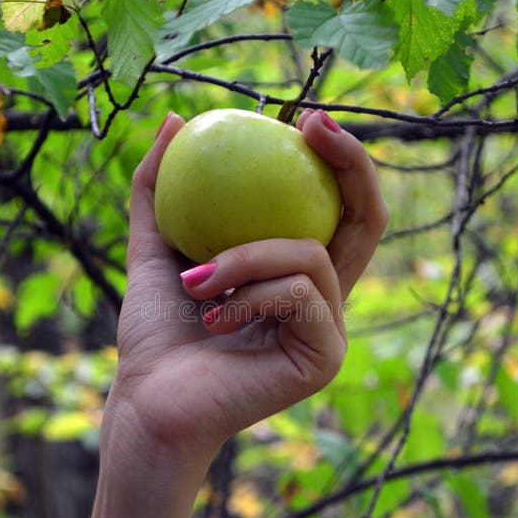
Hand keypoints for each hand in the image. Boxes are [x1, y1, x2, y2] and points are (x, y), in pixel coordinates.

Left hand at [101, 109, 387, 484]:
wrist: (150, 399)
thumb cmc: (157, 334)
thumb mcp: (156, 246)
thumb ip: (162, 189)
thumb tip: (175, 118)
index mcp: (294, 277)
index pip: (336, 209)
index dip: (337, 160)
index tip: (301, 118)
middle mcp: (323, 299)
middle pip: (367, 220)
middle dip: (352, 163)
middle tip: (313, 123)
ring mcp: (330, 329)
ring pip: (311, 255)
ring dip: (245, 256)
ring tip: (195, 282)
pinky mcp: (327, 355)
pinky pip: (299, 292)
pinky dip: (250, 293)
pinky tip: (213, 318)